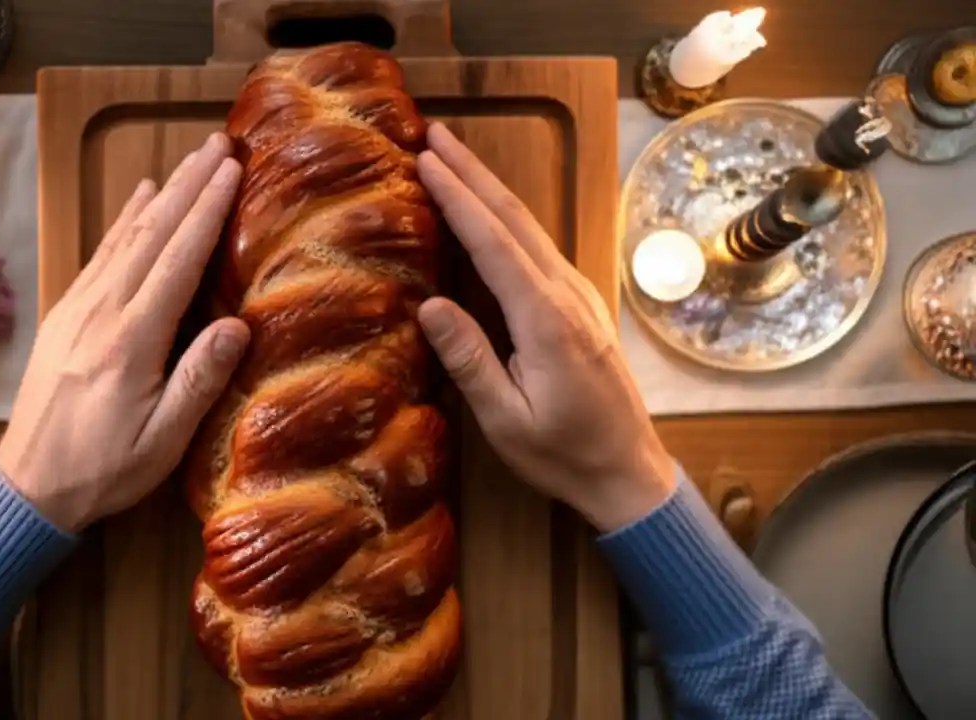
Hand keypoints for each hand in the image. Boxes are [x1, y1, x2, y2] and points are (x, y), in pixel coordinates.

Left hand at [0, 134, 248, 531]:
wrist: (27, 486)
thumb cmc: (104, 470)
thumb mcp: (162, 442)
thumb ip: (198, 381)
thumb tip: (238, 325)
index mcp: (131, 341)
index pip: (178, 261)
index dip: (207, 213)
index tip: (232, 172)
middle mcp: (102, 311)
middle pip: (152, 235)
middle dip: (189, 186)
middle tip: (220, 145)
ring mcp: (78, 308)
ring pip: (125, 237)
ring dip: (161, 194)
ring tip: (190, 160)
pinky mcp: (65, 314)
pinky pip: (101, 254)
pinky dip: (124, 220)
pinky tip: (139, 199)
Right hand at [415, 124, 676, 531]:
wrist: (630, 473)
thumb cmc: (563, 455)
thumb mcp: (506, 420)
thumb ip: (470, 360)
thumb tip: (429, 305)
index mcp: (546, 321)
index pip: (495, 244)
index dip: (459, 199)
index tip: (426, 161)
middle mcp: (567, 296)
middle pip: (516, 220)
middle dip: (474, 173)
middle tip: (435, 134)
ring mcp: (580, 297)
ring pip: (531, 229)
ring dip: (491, 190)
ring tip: (454, 160)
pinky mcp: (581, 307)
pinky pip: (540, 248)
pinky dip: (507, 220)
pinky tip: (490, 213)